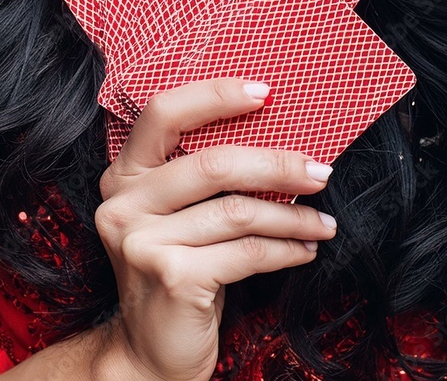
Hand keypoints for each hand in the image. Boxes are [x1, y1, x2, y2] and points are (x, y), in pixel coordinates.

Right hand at [94, 77, 336, 380]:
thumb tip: (277, 137)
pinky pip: (246, 253)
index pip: (164, 112)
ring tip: (323, 222)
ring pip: (237, 211)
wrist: (148, 353)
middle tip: (320, 170)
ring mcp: (142, 242)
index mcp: (123, 174)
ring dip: (292, 216)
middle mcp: (123, 202)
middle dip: (277, 165)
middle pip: (213, 164)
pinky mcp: (172, 277)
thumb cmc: (177, 270)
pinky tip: (305, 250)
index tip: (266, 93)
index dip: (215, 95)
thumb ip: (200, 177)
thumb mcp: (176, 215)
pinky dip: (285, 250)